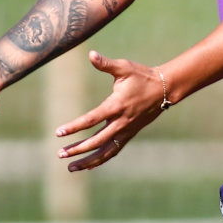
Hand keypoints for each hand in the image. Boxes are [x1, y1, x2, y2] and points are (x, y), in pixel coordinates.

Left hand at [55, 50, 163, 171]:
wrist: (164, 89)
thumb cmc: (141, 76)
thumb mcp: (124, 67)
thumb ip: (106, 64)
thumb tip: (91, 54)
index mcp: (116, 106)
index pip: (91, 119)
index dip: (74, 126)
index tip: (59, 132)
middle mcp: (121, 122)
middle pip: (96, 141)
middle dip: (77, 148)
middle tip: (60, 153)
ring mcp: (126, 131)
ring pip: (105, 151)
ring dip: (88, 160)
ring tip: (71, 167)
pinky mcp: (130, 134)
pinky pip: (114, 151)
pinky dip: (101, 159)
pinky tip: (89, 165)